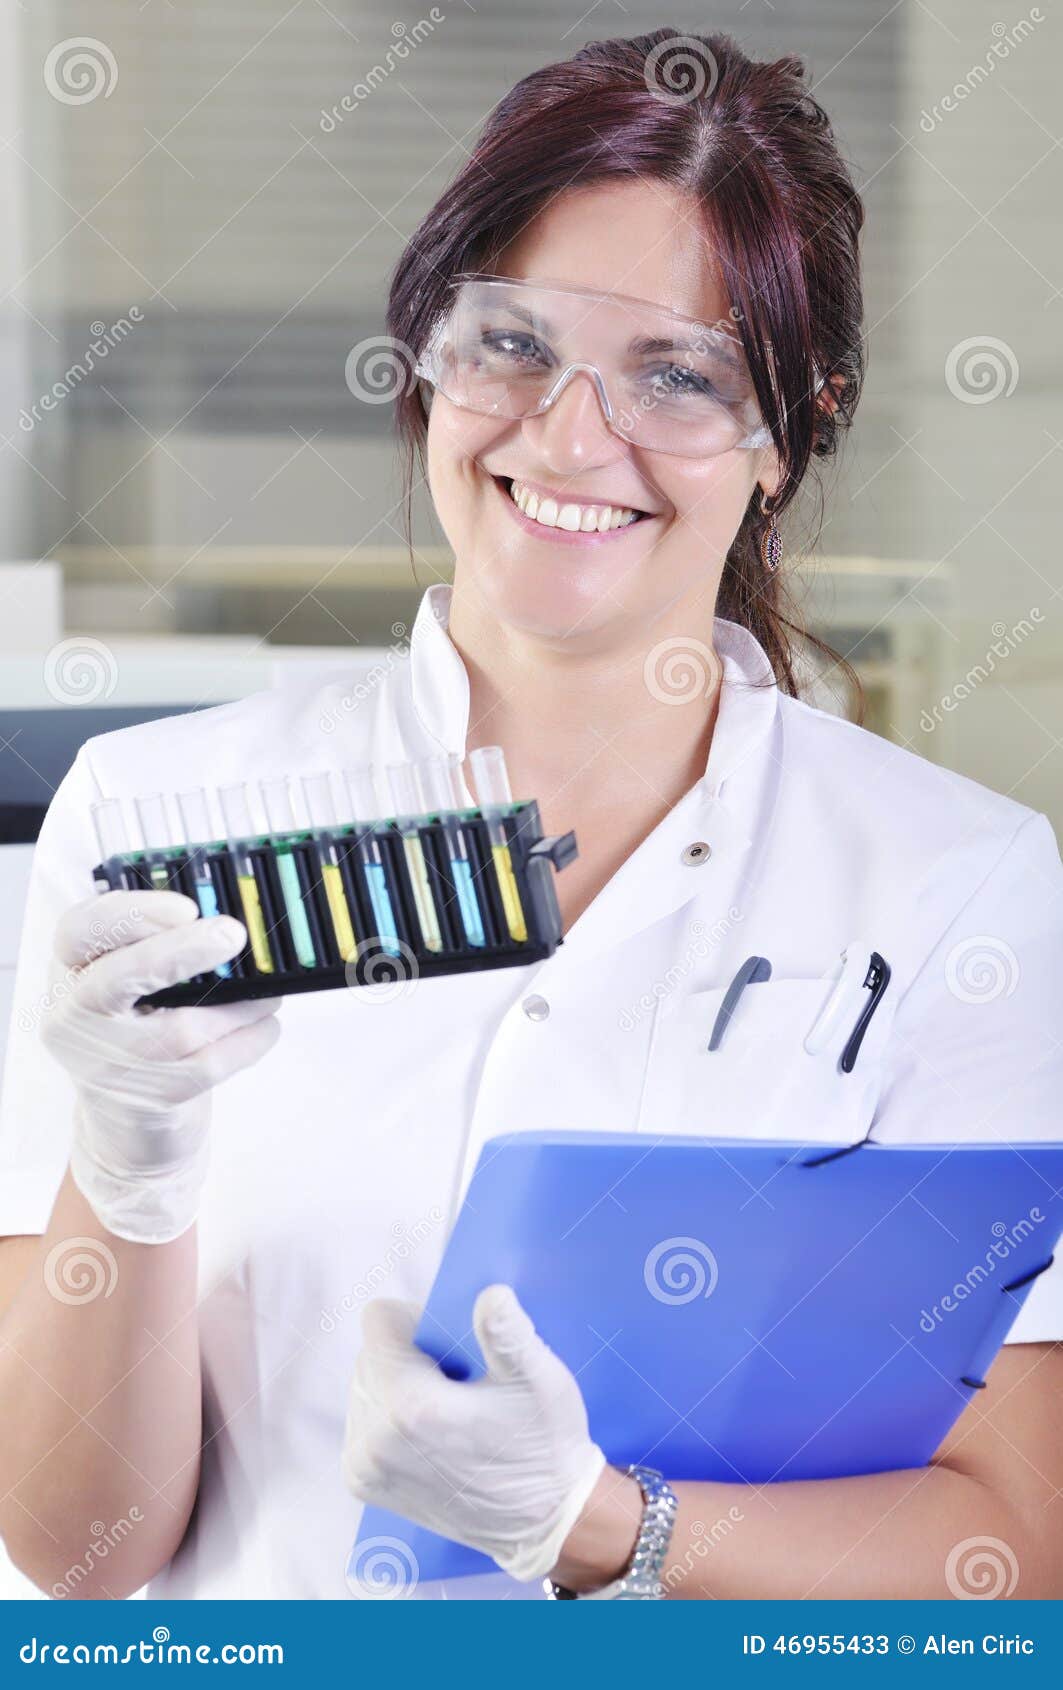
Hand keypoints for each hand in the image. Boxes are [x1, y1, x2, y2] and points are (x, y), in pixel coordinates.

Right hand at [41, 889, 281, 1243]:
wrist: (128, 1123)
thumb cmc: (136, 1033)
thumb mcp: (128, 985)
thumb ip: (159, 946)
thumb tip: (230, 916)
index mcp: (71, 973)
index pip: (79, 931)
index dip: (130, 915)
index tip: (184, 907)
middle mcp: (76, 1017)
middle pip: (116, 978)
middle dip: (179, 952)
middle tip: (232, 934)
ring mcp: (106, 1064)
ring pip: (179, 1029)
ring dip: (239, 1006)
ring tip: (269, 993)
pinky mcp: (147, 1099)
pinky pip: (209, 1065)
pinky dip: (250, 1040)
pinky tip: (266, 1025)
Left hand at [342, 1284, 606, 1582]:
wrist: (544, 1520)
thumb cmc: (545, 1444)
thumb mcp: (539, 1380)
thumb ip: (508, 1334)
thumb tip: (490, 1294)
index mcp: (410, 1407)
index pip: (379, 1320)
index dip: (418, 1320)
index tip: (454, 1348)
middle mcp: (373, 1440)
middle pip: (371, 1352)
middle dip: (409, 1355)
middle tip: (458, 1383)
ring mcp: (363, 1466)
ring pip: (364, 1384)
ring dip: (398, 1384)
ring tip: (448, 1411)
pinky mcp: (362, 1482)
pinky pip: (362, 1418)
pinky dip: (390, 1415)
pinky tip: (433, 1433)